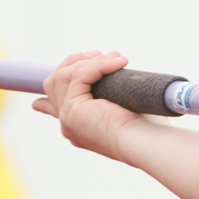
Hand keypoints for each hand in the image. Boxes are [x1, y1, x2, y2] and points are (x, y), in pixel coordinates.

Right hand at [32, 50, 150, 161]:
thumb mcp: (123, 107)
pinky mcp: (72, 109)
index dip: (54, 84)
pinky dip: (100, 64)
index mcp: (78, 127)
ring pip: (64, 75)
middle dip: (73, 62)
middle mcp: (68, 124)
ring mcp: (67, 117)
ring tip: (116, 58)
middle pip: (54, 83)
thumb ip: (111, 93)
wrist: (146, 142)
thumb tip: (114, 66)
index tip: (67, 67)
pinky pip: (79, 75)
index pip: (52, 105)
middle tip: (100, 55)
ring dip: (91, 61)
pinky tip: (120, 62)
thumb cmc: (145, 128)